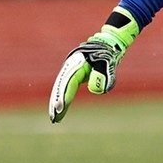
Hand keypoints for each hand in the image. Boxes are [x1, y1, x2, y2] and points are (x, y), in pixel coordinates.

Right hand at [48, 7, 139, 122]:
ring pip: (61, 88)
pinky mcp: (74, 75)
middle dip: (56, 103)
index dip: (64, 96)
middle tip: (54, 119)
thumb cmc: (109, 53)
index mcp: (77, 62)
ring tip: (55, 119)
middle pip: (61, 86)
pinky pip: (66, 88)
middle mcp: (71, 66)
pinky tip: (61, 111)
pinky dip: (64, 99)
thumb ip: (102, 75)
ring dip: (58, 103)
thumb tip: (93, 90)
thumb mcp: (108, 63)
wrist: (108, 43)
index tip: (60, 108)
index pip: (68, 82)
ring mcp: (71, 70)